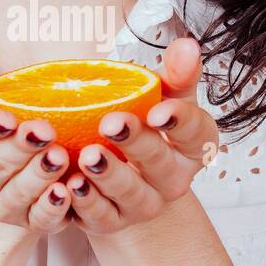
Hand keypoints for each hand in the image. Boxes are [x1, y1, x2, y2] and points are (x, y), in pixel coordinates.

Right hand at [0, 53, 72, 231]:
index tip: (7, 118)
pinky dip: (53, 208)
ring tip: (59, 156)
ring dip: (39, 176)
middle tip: (45, 131)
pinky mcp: (26, 221)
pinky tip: (67, 191)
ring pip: (16, 195)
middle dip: (19, 150)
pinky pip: (38, 220)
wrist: (7, 149)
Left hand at [65, 37, 218, 235]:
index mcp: (191, 147)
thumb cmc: (145, 127)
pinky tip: (69, 185)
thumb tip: (187, 45)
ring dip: (108, 175)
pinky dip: (84, 203)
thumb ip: (176, 74)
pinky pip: (99, 216)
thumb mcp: (163, 98)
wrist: (128, 177)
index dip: (179, 121)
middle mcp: (172, 180)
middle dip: (137, 143)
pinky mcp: (111, 221)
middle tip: (111, 123)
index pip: (195, 133)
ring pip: (129, 193)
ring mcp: (143, 204)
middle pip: (159, 163)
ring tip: (88, 156)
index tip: (159, 111)